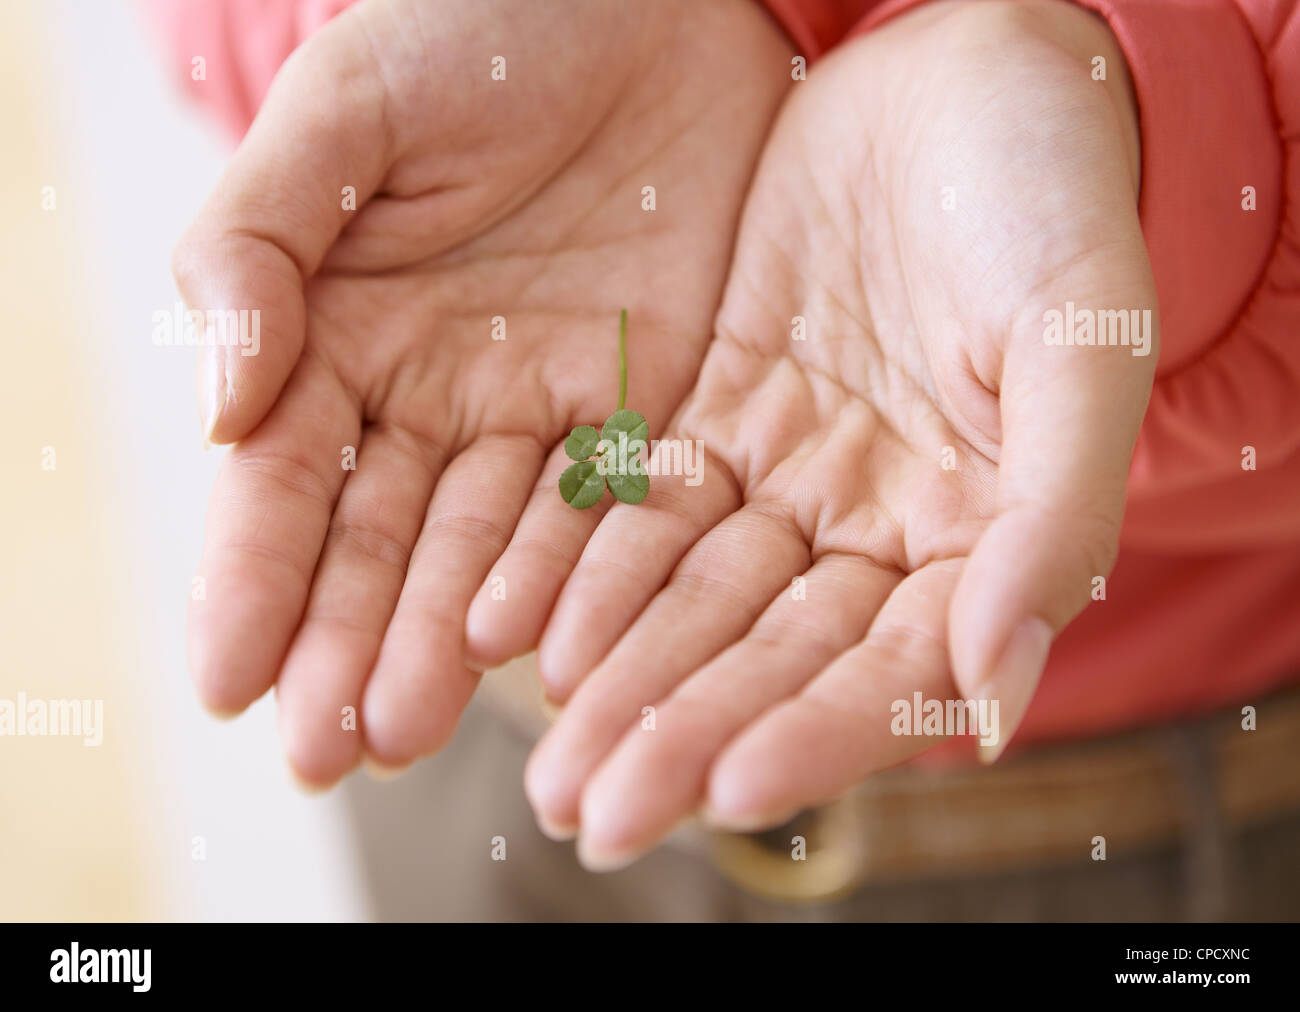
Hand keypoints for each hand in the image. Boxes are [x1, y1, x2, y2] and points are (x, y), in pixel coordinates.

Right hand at [177, 0, 792, 785]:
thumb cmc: (478, 26)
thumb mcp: (346, 113)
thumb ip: (257, 249)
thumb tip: (212, 417)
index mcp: (342, 335)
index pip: (283, 480)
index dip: (251, 578)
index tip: (226, 680)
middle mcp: (436, 397)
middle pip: (381, 544)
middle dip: (346, 645)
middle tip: (326, 750)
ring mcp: (543, 413)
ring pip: (486, 552)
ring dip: (442, 645)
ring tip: (407, 733)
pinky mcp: (650, 410)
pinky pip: (608, 513)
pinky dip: (571, 585)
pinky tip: (538, 657)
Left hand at [521, 0, 1157, 864]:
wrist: (965, 72)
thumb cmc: (1051, 189)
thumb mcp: (1078, 338)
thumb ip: (1051, 512)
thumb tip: (997, 686)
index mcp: (978, 533)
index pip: (892, 668)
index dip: (813, 733)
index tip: (728, 793)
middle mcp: (875, 525)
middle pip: (771, 654)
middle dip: (682, 735)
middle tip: (594, 814)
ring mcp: (788, 473)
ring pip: (692, 598)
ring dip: (619, 679)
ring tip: (548, 764)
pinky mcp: (716, 414)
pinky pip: (641, 505)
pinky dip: (585, 568)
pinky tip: (522, 633)